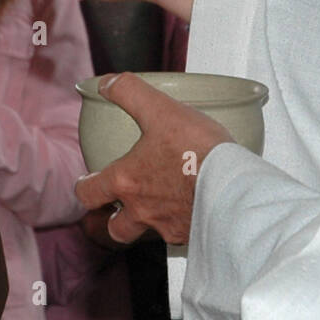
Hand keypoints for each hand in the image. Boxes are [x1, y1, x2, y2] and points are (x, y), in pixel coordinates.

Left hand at [74, 73, 231, 244]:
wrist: (234, 187)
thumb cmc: (197, 151)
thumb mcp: (161, 109)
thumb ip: (130, 92)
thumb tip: (107, 83)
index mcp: (127, 181)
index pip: (89, 194)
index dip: (85, 187)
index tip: (89, 182)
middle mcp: (142, 211)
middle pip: (115, 228)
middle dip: (113, 219)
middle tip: (120, 206)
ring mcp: (168, 227)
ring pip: (147, 235)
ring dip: (147, 225)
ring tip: (160, 208)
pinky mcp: (193, 235)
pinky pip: (180, 236)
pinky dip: (181, 224)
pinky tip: (194, 210)